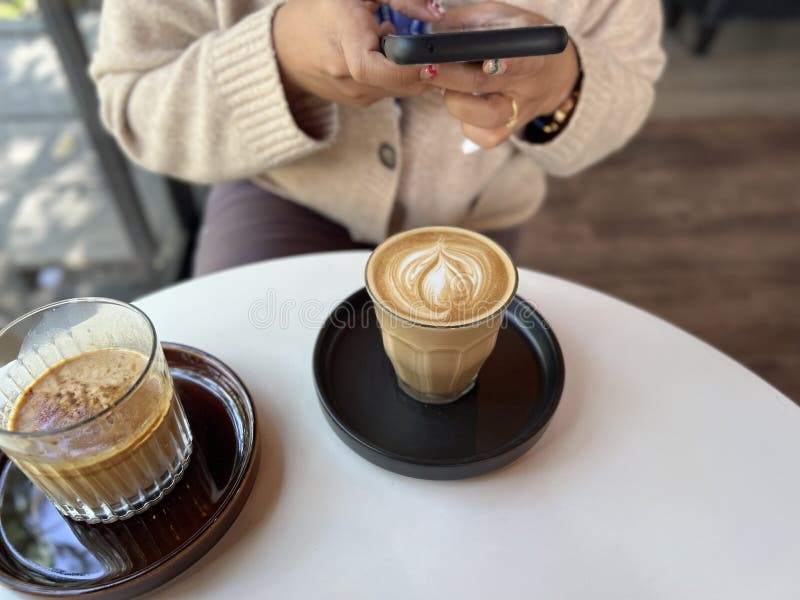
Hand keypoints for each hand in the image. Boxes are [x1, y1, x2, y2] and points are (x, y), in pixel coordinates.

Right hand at [274, 0, 443, 107]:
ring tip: (394, 43)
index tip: (432, 61)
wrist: (286, 46)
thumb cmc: (324, 11)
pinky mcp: (358, 102)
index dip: (406, 69)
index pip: (374, 68)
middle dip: (423, 69)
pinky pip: (389, 91)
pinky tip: (383, 55)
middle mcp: (346, 76)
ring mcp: (352, 94)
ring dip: (409, 70)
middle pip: (399, 84)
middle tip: (434, 50)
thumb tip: (435, 12)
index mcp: (343, 42)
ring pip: (399, 90)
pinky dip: (395, 75)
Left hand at [420, 2, 579, 147]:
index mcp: (531, 48)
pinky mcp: (510, 130)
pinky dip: (466, 123)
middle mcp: (528, 82)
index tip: (489, 63)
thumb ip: (468, 22)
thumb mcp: (500, 18)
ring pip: (483, 116)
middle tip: (427, 69)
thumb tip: (431, 33)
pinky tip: (464, 105)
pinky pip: (483, 136)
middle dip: (449, 76)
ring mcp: (520, 110)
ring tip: (446, 87)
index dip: (506, 62)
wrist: (554, 73)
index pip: (522, 57)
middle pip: (484, 84)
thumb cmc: (518, 39)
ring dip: (454, 100)